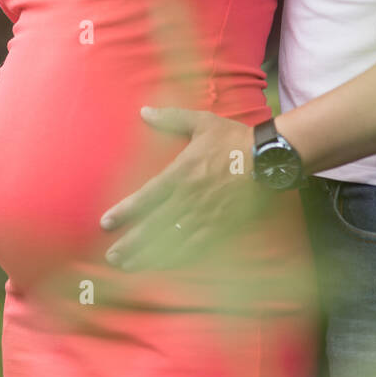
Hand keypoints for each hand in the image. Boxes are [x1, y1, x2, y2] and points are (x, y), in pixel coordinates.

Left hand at [98, 107, 264, 270]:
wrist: (269, 159)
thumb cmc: (234, 139)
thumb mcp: (202, 123)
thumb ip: (171, 118)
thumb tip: (144, 110)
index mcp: (182, 174)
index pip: (147, 197)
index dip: (125, 212)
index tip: (106, 223)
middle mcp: (190, 198)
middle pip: (155, 226)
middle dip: (131, 243)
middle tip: (111, 256)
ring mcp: (206, 216)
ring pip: (172, 241)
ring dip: (149, 255)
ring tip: (129, 266)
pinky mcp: (221, 227)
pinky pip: (195, 247)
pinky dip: (177, 258)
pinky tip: (163, 266)